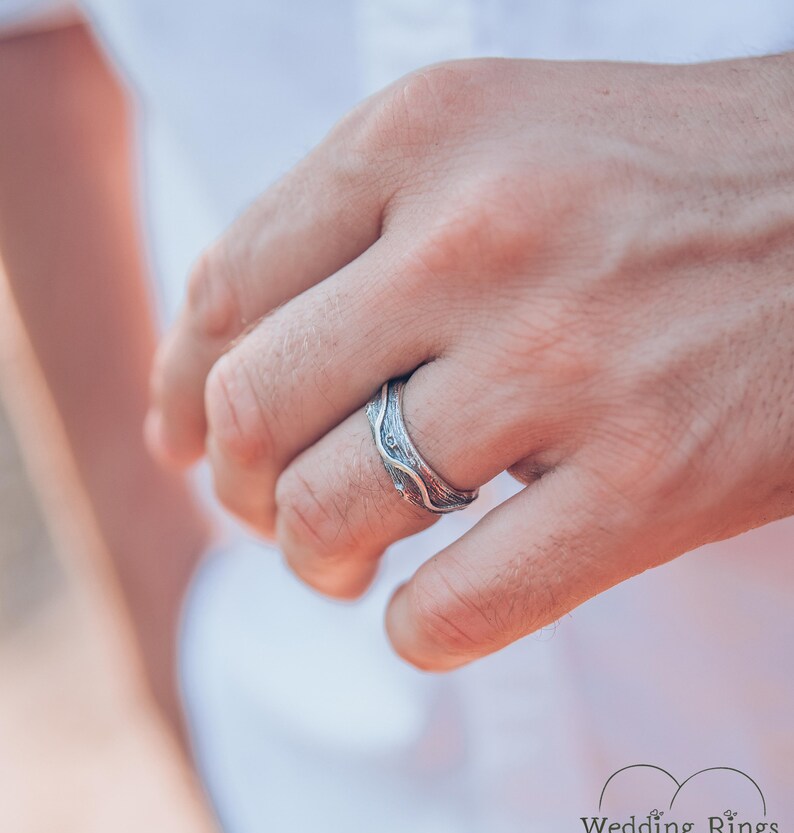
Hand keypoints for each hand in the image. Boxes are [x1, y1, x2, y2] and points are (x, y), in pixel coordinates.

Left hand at [146, 56, 793, 669]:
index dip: (180, 386)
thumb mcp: (492, 142)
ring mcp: (566, 363)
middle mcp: (481, 239)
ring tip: (339, 563)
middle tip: (271, 513)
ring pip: (340, 507)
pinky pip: (461, 603)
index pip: (229, 287)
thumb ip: (357, 232)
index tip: (178, 442)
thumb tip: (222, 358)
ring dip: (314, 560)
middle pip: (257, 407)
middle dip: (240, 488)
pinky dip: (416, 632)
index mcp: (425, 137)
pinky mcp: (649, 481)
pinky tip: (422, 616)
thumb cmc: (661, 176)